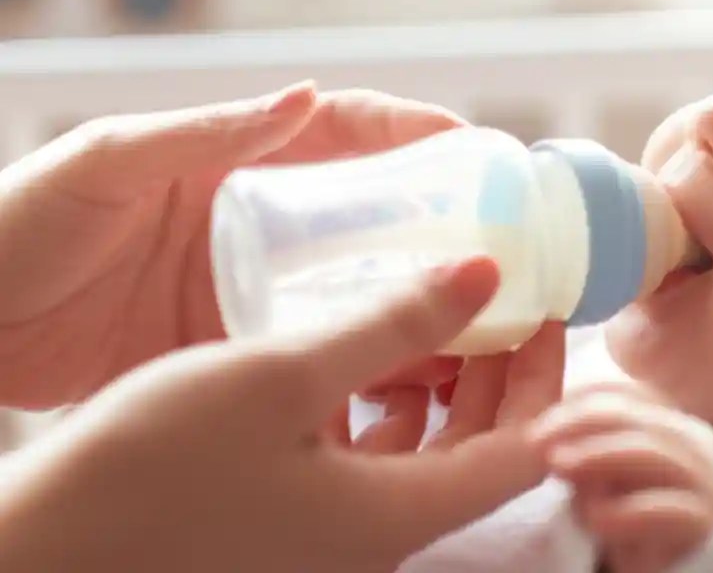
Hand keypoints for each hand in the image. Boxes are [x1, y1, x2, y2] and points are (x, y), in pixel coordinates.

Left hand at [0, 82, 465, 407]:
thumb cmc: (24, 225)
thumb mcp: (110, 164)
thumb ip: (206, 133)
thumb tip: (304, 96)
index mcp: (237, 161)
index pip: (349, 134)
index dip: (418, 135)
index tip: (479, 149)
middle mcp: (264, 222)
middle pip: (378, 215)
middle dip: (447, 226)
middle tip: (505, 247)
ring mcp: (259, 288)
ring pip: (364, 287)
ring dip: (423, 299)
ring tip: (482, 322)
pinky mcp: (245, 349)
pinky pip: (327, 350)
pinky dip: (375, 358)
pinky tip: (419, 378)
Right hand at [0, 258, 565, 572]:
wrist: (39, 552)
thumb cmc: (150, 468)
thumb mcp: (281, 378)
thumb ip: (390, 326)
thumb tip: (483, 276)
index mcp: (396, 515)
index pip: (526, 448)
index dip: (551, 374)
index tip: (548, 306)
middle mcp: (378, 536)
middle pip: (483, 452)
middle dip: (501, 372)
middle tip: (502, 297)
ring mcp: (334, 536)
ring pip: (425, 454)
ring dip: (443, 385)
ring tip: (439, 309)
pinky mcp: (291, 523)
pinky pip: (366, 461)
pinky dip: (383, 406)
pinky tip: (361, 353)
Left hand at [531, 383, 712, 572]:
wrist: (682, 560)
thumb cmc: (636, 509)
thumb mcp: (607, 472)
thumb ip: (585, 447)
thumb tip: (541, 436)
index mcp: (664, 419)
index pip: (622, 391)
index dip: (578, 400)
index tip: (538, 420)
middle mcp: (688, 439)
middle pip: (633, 415)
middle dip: (579, 423)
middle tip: (536, 440)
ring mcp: (701, 477)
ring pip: (651, 452)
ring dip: (599, 455)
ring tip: (558, 467)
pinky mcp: (704, 520)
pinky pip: (667, 509)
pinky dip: (627, 512)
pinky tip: (596, 519)